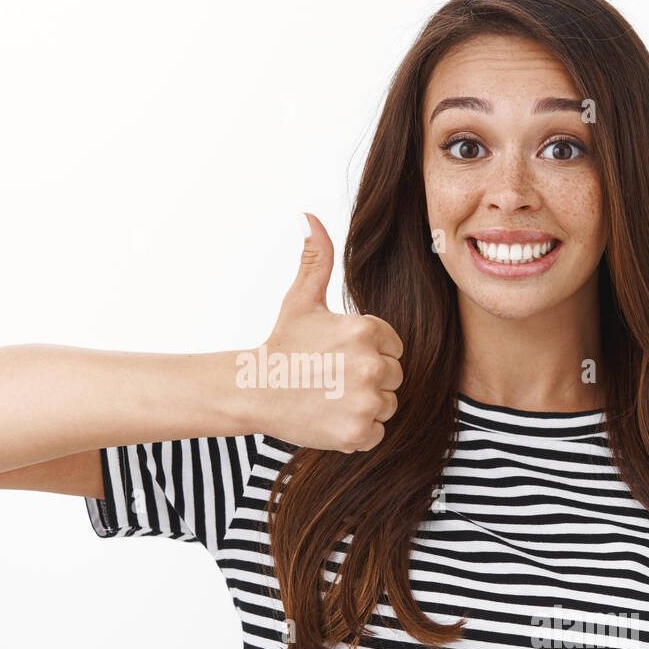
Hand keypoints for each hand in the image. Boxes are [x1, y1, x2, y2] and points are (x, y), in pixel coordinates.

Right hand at [248, 212, 402, 451]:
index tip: (337, 356)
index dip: (368, 352)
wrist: (255, 391)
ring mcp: (366, 401)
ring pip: (388, 404)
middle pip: (394, 376)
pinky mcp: (359, 432)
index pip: (393, 346)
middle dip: (368, 379)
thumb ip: (317, 259)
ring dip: (365, 405)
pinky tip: (330, 416)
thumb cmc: (283, 344)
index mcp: (366, 330)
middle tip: (331, 378)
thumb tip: (310, 216)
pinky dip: (357, 431)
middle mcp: (372, 365)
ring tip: (331, 397)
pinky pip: (377, 432)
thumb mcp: (301, 299)